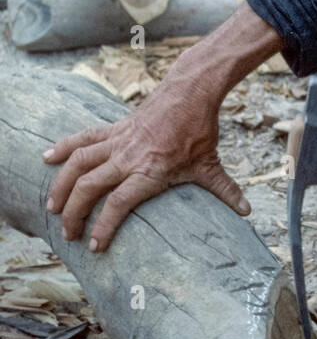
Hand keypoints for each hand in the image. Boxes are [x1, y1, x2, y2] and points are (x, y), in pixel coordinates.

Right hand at [44, 74, 249, 252]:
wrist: (190, 93)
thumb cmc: (200, 132)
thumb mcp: (211, 164)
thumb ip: (226, 191)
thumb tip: (247, 212)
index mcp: (150, 170)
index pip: (120, 203)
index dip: (104, 226)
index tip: (94, 246)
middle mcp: (129, 157)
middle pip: (90, 186)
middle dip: (75, 213)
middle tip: (68, 234)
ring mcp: (118, 141)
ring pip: (79, 163)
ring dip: (62, 185)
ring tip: (52, 206)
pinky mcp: (114, 129)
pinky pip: (83, 139)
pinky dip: (63, 147)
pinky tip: (46, 158)